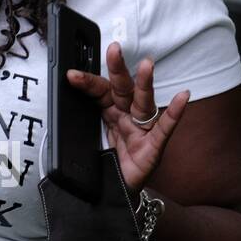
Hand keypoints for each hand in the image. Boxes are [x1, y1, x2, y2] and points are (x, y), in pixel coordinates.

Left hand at [67, 41, 190, 199]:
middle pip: (122, 89)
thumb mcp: (87, 139)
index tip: (72, 74)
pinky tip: (182, 97)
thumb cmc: (104, 162)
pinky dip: (175, 113)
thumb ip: (78, 122)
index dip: (87, 82)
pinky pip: (164, 129)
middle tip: (114, 49)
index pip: (99, 91)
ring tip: (147, 64)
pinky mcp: (153, 148)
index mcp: (108, 112)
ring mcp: (141, 130)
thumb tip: (57, 109)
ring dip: (145, 84)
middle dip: (117, 69)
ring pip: (143, 103)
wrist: (114, 192)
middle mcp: (126, 116)